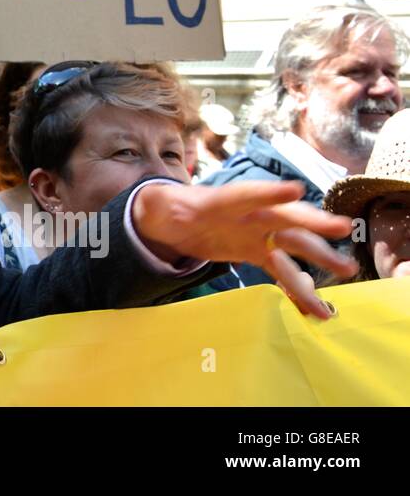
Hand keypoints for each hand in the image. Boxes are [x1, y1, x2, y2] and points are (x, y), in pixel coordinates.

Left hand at [131, 180, 356, 318]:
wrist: (175, 221)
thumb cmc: (170, 207)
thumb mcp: (159, 203)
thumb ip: (159, 202)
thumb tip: (151, 199)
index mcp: (226, 199)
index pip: (249, 194)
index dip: (269, 193)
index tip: (295, 190)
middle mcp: (250, 214)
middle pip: (284, 217)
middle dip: (312, 222)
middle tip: (341, 227)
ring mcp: (258, 234)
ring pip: (293, 245)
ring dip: (319, 258)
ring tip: (346, 271)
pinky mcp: (257, 253)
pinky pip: (282, 270)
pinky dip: (298, 287)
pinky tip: (314, 307)